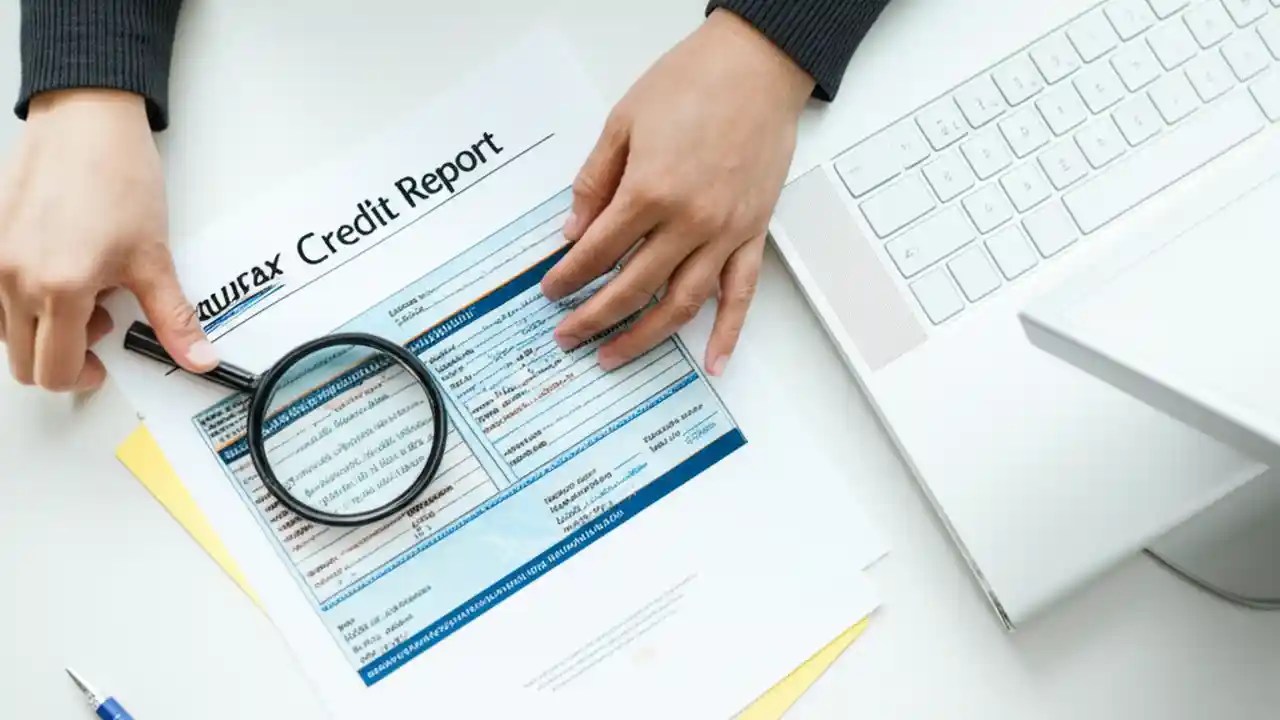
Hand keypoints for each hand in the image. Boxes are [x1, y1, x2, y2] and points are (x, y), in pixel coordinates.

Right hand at [0, 89, 216, 391]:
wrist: (86, 119)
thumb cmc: (118, 176)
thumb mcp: (154, 257)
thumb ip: (173, 318)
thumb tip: (197, 357)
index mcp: (57, 288)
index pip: (55, 371)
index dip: (84, 378)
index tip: (104, 365)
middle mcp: (10, 277)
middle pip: (24, 361)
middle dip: (64, 357)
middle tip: (101, 326)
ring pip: (5, 330)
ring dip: (42, 329)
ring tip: (82, 293)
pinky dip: (23, 299)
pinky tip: (58, 270)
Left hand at [541, 9, 813, 375]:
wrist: (758, 65)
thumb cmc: (693, 83)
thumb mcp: (623, 123)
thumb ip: (595, 182)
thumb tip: (574, 230)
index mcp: (649, 192)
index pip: (596, 252)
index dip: (568, 277)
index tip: (552, 291)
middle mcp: (688, 221)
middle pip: (631, 288)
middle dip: (593, 318)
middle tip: (569, 335)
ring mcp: (724, 233)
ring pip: (680, 305)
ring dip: (644, 337)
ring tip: (614, 356)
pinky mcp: (753, 233)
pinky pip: (740, 295)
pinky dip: (728, 333)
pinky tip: (714, 361)